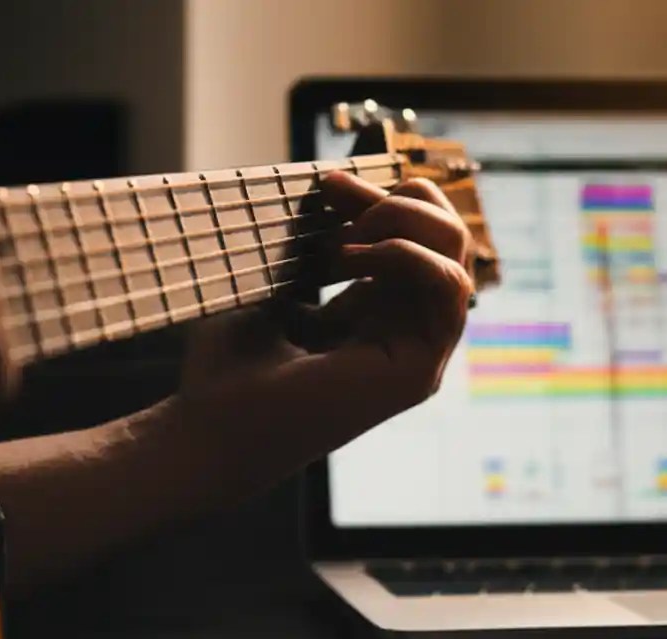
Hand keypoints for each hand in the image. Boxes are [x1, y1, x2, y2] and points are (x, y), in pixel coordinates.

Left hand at [171, 171, 472, 494]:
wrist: (210, 426)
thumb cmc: (228, 366)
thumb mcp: (276, 282)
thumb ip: (315, 243)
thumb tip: (338, 186)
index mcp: (377, 311)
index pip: (414, 235)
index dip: (377, 196)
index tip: (325, 184)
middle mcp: (406, 331)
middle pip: (446, 235)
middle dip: (398, 198)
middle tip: (336, 199)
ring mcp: (419, 354)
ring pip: (456, 253)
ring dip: (401, 222)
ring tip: (341, 237)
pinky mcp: (419, 373)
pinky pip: (448, 288)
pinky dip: (405, 254)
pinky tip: (351, 256)